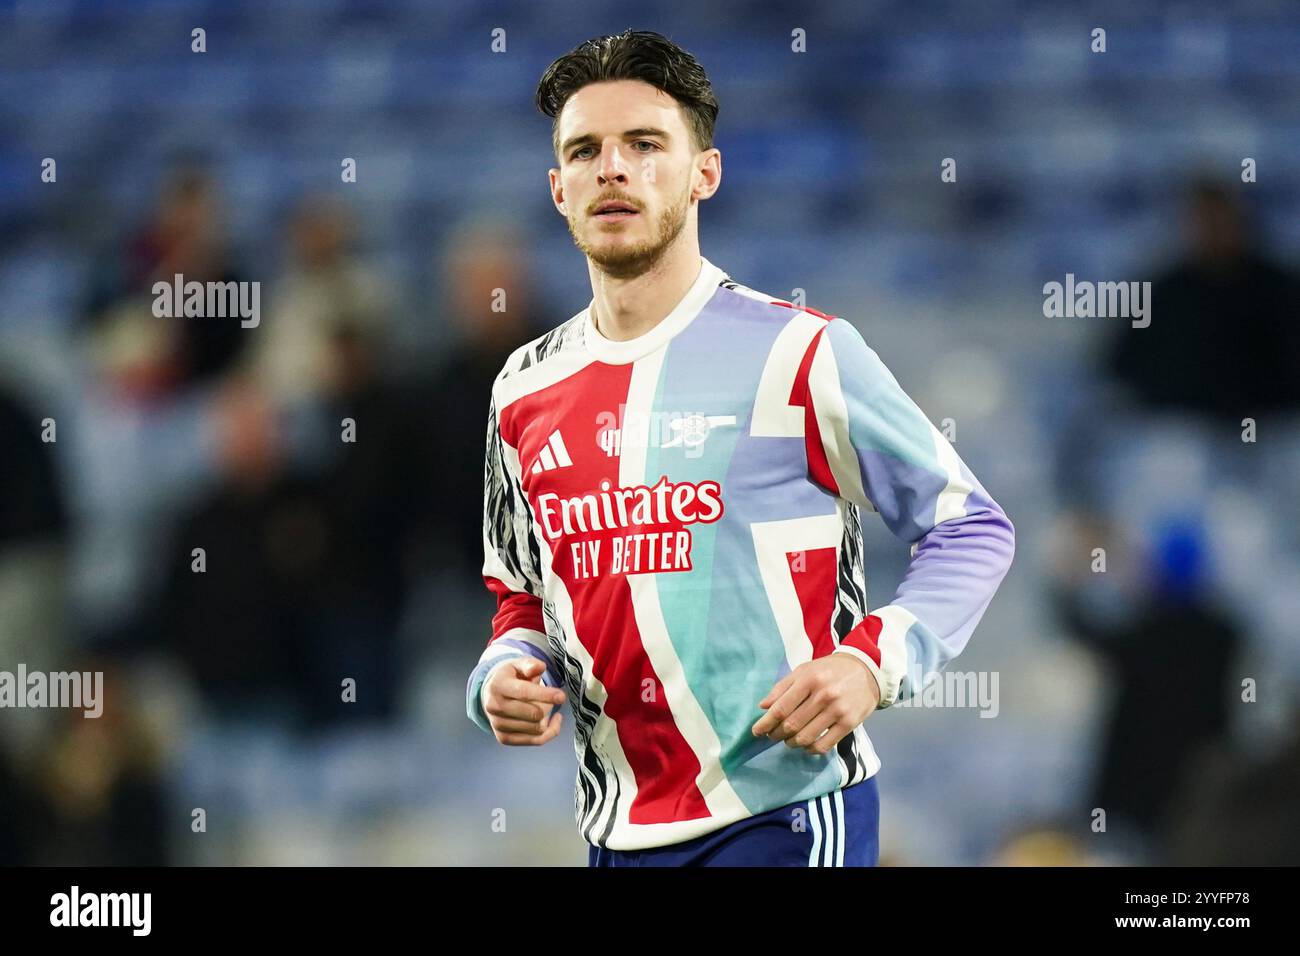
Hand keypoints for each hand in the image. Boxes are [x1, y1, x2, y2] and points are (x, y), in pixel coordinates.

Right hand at [483, 658, 566, 745]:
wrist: (491, 694)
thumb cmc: (510, 678)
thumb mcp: (518, 664)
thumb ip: (530, 664)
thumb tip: (539, 668)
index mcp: (498, 686)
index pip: (524, 693)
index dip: (545, 695)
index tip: (561, 696)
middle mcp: (494, 707)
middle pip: (533, 714)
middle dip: (548, 705)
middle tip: (551, 697)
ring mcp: (498, 725)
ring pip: (537, 728)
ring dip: (547, 717)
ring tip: (544, 706)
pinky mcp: (504, 738)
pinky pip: (536, 741)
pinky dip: (549, 731)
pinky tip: (551, 720)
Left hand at [751, 654, 880, 754]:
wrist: (866, 671)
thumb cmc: (829, 671)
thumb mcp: (804, 670)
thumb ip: (782, 687)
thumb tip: (763, 706)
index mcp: (808, 679)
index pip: (780, 708)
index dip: (765, 723)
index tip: (756, 732)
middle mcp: (823, 695)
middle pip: (791, 725)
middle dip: (776, 735)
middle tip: (772, 736)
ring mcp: (837, 710)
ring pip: (806, 737)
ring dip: (792, 743)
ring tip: (789, 741)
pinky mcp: (849, 723)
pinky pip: (824, 745)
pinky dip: (811, 749)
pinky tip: (807, 745)